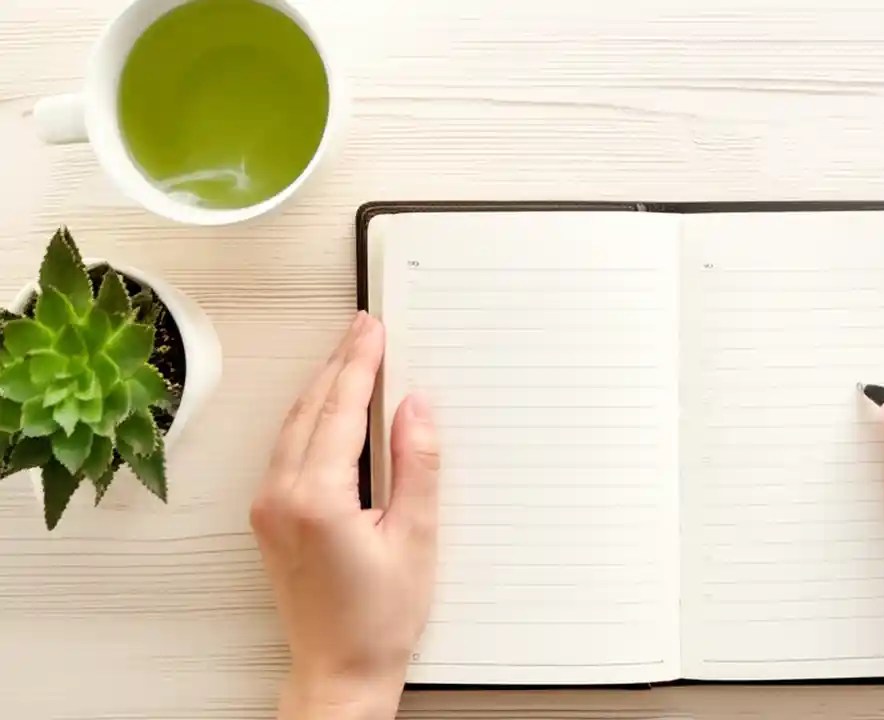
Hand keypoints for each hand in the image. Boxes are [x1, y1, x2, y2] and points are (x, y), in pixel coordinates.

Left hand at [251, 313, 439, 719]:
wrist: (339, 673)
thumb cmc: (378, 621)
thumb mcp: (415, 538)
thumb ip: (416, 466)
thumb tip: (415, 409)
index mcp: (317, 498)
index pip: (340, 411)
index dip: (360, 365)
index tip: (373, 332)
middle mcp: (281, 497)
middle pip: (310, 410)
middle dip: (338, 365)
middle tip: (363, 330)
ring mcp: (268, 508)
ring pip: (292, 427)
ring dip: (321, 388)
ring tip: (348, 356)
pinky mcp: (269, 520)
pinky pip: (286, 450)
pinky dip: (309, 419)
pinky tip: (327, 409)